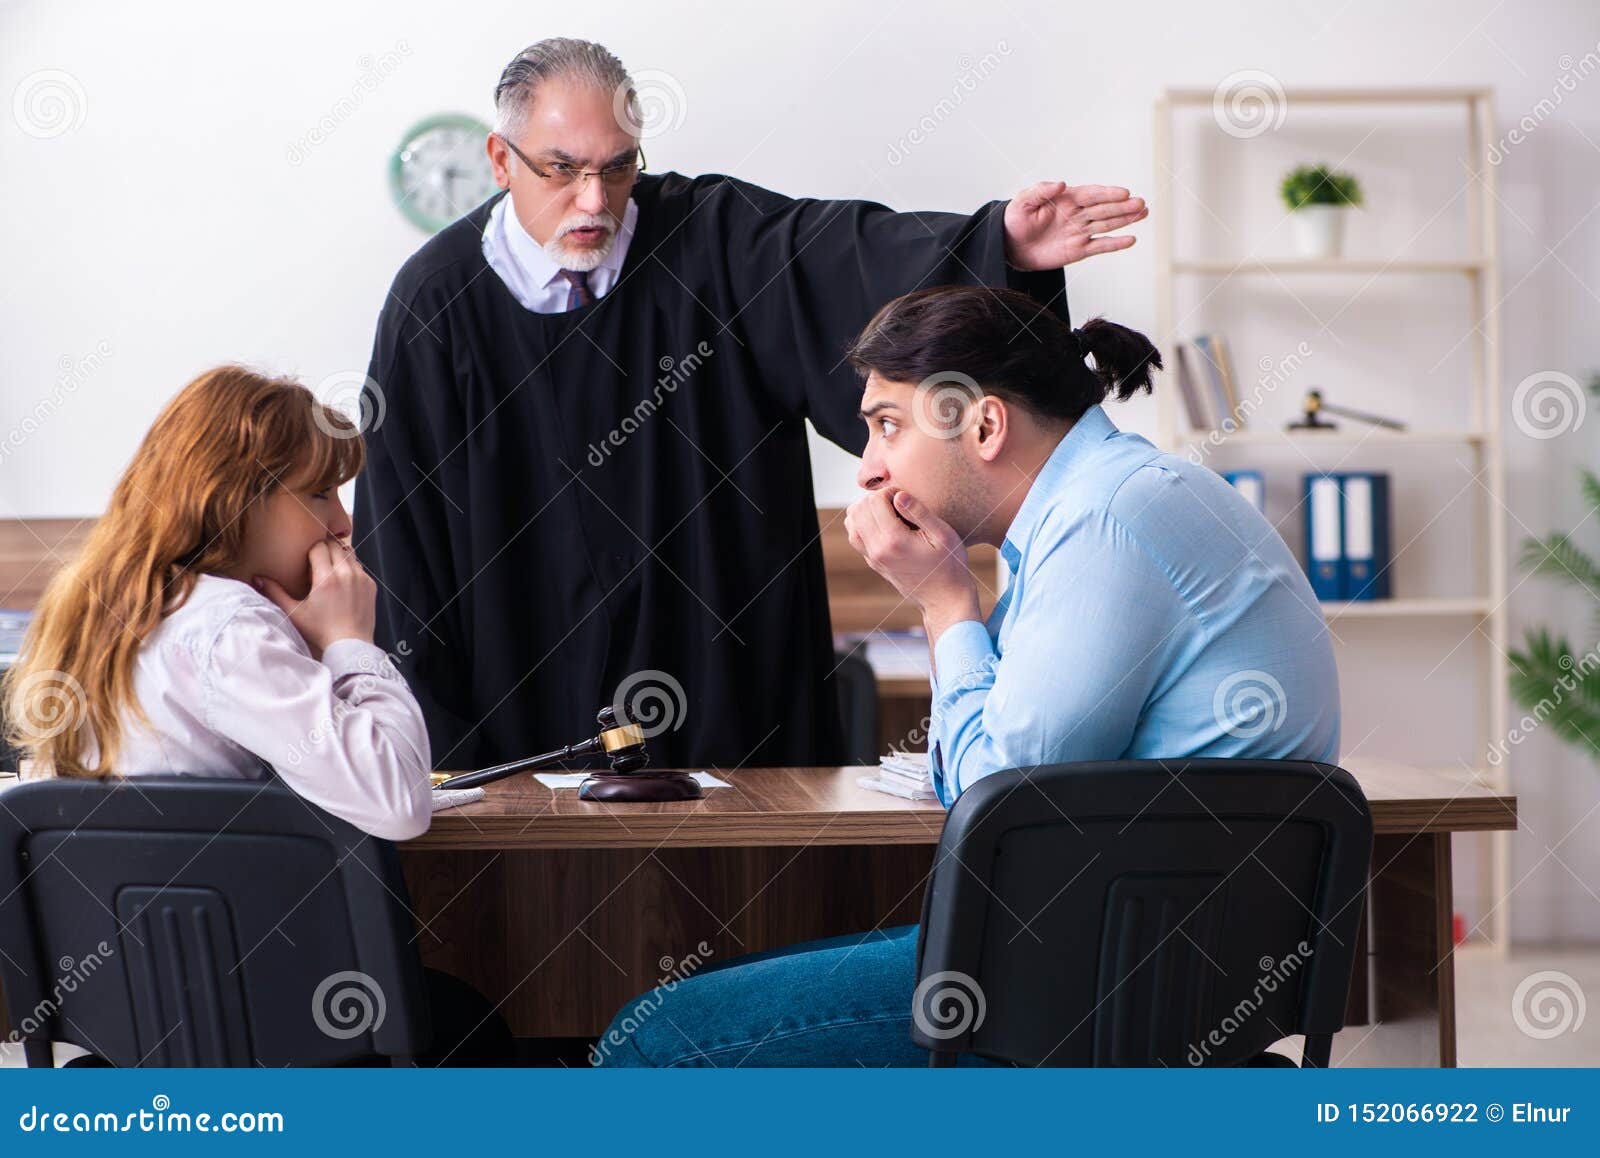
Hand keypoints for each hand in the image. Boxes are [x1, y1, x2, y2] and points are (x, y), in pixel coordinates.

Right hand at [256, 539, 375, 659]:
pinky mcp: (371, 585)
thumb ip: (274, 593)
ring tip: (329, 572)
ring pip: (349, 554)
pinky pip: (360, 567)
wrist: (350, 645)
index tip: (307, 561)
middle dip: (325, 550)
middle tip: (316, 563)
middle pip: (335, 546)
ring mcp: (361, 578)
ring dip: (338, 557)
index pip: (319, 546)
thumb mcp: (294, 612)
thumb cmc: (320, 631)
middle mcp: (346, 574)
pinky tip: (342, 583)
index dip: (311, 550)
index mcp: (326, 578)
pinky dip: (350, 569)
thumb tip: (256, 578)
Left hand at [844, 490, 979, 640]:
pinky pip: (855, 537)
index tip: (906, 498)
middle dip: (875, 499)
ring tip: (889, 511)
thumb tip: (898, 495)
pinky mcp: (873, 562)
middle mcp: (878, 550)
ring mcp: (873, 558)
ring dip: (866, 510)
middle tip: (898, 503)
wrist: (944, 598)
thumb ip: (919, 512)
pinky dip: (863, 524)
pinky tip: (884, 523)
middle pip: (858, 510)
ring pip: (851, 523)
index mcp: (894, 540)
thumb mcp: (943, 535)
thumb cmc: (949, 564)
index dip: (890, 491)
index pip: (875, 501)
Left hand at [1003, 181, 1147, 268]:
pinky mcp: (1078, 250)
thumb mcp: (1022, 202)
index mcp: (1066, 199)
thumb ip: (1041, 191)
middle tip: (1141, 203)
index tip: (1124, 192)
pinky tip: (1131, 239)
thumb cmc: (1015, 221)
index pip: (1091, 194)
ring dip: (1125, 220)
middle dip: (1123, 206)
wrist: (1010, 247)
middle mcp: (1077, 214)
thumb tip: (1061, 183)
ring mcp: (1079, 232)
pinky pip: (1100, 246)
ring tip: (1143, 213)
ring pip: (1107, 224)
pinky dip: (1115, 244)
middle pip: (1104, 208)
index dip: (1107, 193)